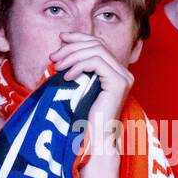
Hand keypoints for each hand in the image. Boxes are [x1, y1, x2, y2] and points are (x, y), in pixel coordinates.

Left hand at [51, 32, 132, 152]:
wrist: (94, 140)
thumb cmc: (84, 118)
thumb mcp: (79, 86)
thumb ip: (77, 67)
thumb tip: (62, 47)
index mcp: (116, 72)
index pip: (99, 44)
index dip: (80, 37)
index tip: (61, 38)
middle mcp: (123, 72)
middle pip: (96, 45)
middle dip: (72, 47)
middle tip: (53, 57)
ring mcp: (123, 77)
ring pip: (96, 51)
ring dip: (72, 55)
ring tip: (56, 67)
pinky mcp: (118, 83)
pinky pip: (96, 63)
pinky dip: (78, 65)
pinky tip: (67, 76)